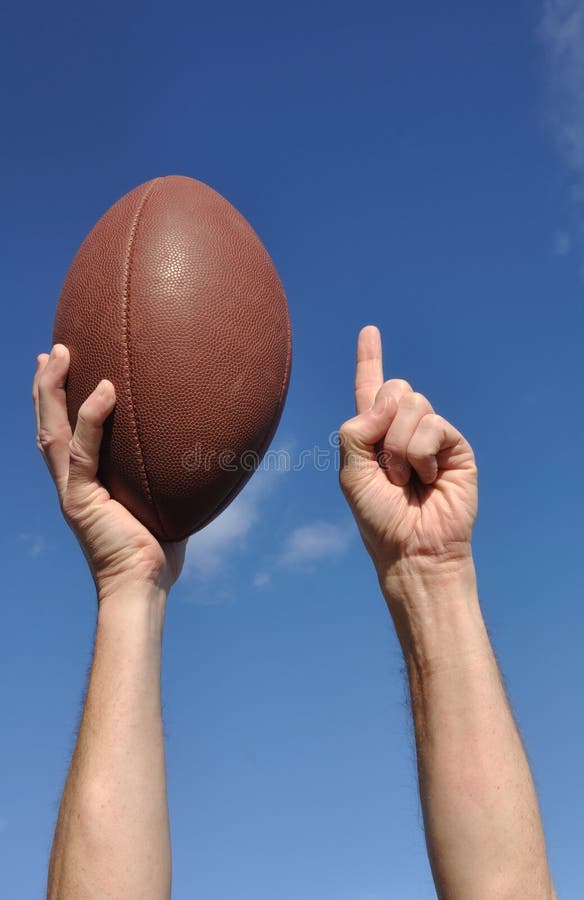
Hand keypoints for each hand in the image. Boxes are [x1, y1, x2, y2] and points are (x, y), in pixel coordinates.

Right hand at [33, 345, 185, 598]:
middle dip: (47, 386)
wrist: (144, 586)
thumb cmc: (159, 548)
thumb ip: (166, 472)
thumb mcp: (162, 498)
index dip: (57, 402)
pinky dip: (92, 419)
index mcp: (85, 483)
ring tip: (61, 353)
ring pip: (52, 432)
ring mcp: (72, 491)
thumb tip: (201, 447)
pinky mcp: (81, 501)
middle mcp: (71, 483)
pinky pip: (84, 453)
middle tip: (54, 350)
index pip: (62, 435)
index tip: (59, 366)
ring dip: (54, 390)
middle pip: (47, 425)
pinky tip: (105, 389)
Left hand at [339, 326, 476, 593]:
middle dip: (383, 424)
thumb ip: (355, 430)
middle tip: (387, 468)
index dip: (369, 358)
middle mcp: (402, 429)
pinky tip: (428, 479)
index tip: (369, 330)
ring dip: (399, 446)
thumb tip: (391, 399)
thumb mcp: (351, 472)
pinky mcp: (454, 445)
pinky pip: (434, 424)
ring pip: (412, 404)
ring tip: (405, 479)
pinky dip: (421, 453)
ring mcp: (431, 435)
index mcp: (373, 432)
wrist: (412, 547)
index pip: (369, 388)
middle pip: (393, 387)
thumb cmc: (379, 516)